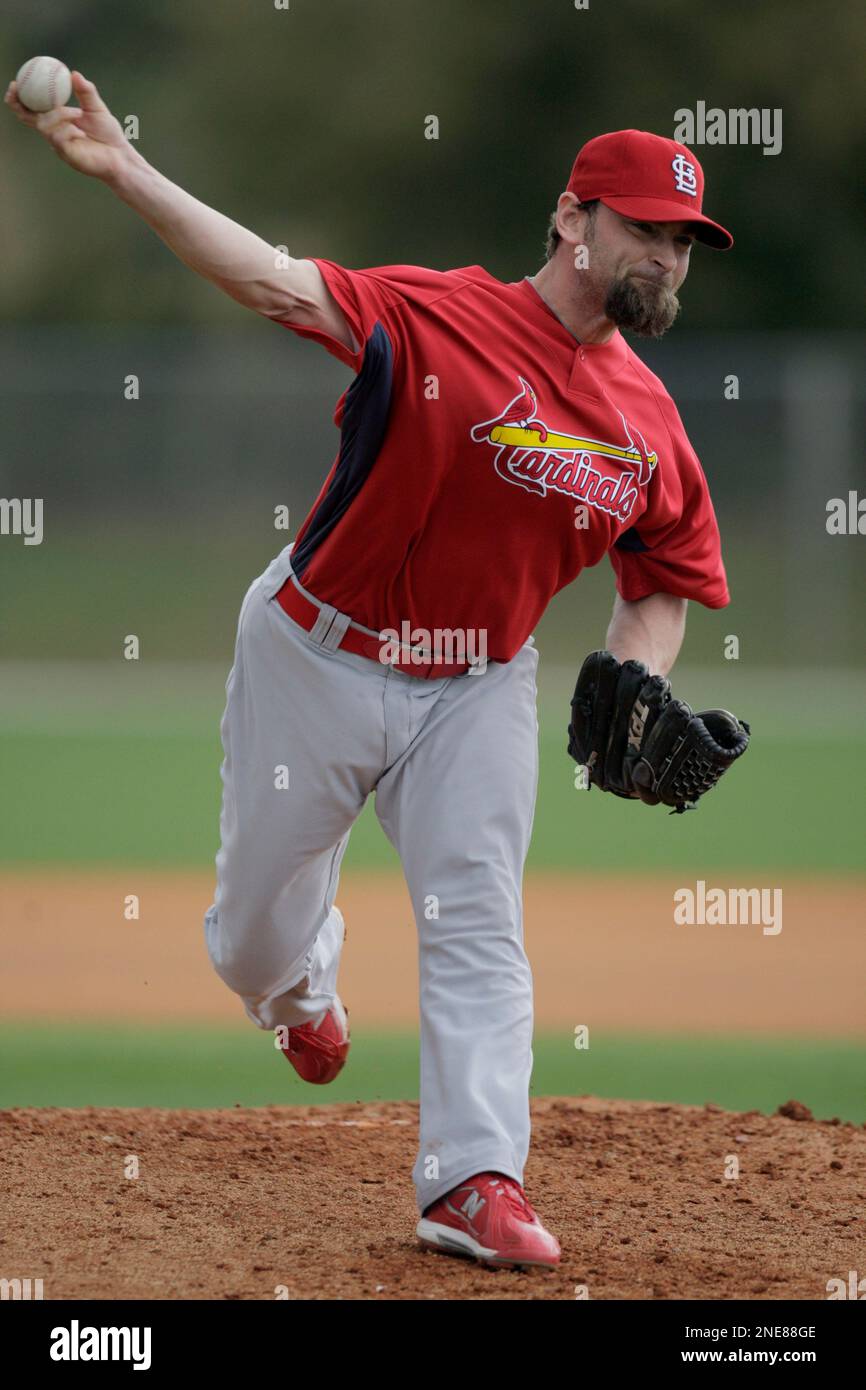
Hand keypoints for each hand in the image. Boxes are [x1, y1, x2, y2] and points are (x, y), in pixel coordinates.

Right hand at [4, 70, 132, 181]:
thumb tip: (74, 73)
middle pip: (27, 117)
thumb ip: (86, 92)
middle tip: (17, 88)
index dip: (19, 96)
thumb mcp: (96, 108)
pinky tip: (81, 132)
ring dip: (59, 114)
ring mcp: (58, 144)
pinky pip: (57, 137)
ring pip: (44, 124)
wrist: (120, 156)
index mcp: (57, 120)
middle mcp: (54, 131)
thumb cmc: (109, 135)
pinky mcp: (65, 155)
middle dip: (17, 103)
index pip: (32, 107)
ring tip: (78, 114)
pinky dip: (68, 129)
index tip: (16, 82)